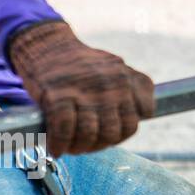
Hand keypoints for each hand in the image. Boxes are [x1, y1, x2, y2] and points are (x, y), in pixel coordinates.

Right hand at [7, 21, 154, 156]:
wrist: (47, 46)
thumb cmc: (83, 63)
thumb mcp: (118, 67)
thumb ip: (138, 87)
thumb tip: (147, 113)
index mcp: (125, 81)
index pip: (132, 124)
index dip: (118, 137)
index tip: (105, 138)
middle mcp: (109, 86)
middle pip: (112, 133)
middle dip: (99, 145)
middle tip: (86, 146)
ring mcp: (84, 91)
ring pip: (90, 134)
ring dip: (79, 148)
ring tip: (72, 148)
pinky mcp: (58, 96)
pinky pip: (64, 130)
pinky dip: (60, 144)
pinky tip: (56, 148)